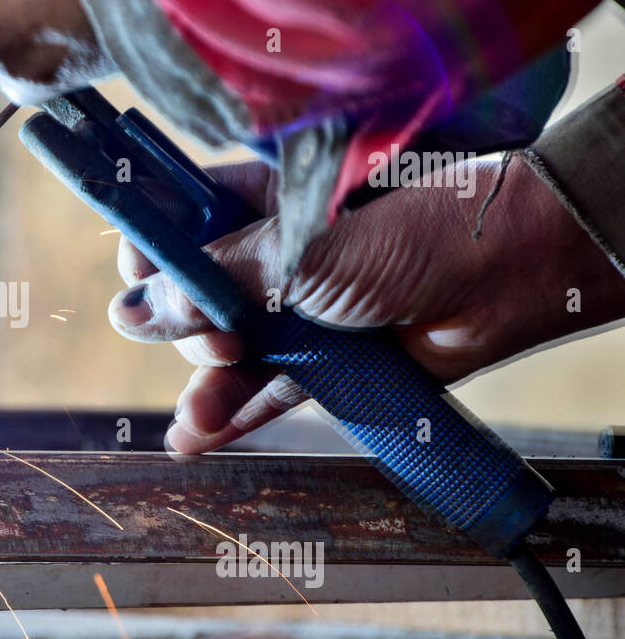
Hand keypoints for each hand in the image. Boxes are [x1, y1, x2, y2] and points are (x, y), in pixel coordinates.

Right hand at [107, 156, 624, 453]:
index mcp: (259, 202)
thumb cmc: (409, 232)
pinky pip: (265, 392)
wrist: (506, 275)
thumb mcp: (298, 253)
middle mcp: (271, 257)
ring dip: (204, 384)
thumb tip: (131, 312)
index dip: (153, 253)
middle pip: (194, 297)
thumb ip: (214, 282)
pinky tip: (192, 437)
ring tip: (199, 414)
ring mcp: (298, 313)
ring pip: (226, 352)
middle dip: (186, 325)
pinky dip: (230, 416)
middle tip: (220, 337)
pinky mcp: (325, 363)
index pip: (179, 225)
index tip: (142, 279)